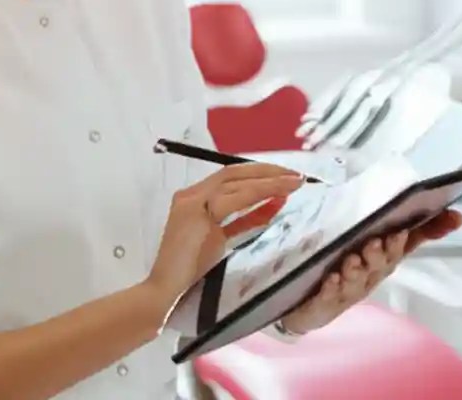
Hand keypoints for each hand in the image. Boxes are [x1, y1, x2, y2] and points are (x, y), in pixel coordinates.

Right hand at [143, 163, 304, 309]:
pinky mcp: (198, 213)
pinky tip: (279, 193)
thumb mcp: (223, 239)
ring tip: (294, 181)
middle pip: (233, 173)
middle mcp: (191, 194)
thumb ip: (244, 221)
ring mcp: (193, 202)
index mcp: (194, 198)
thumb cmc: (191, 270)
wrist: (166, 290)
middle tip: (295, 175)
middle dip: (267, 171)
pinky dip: (260, 193)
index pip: (229, 178)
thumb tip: (274, 205)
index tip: (284, 178)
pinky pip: (236, 198)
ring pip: (236, 181)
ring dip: (269, 179)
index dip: (258, 174)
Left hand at [277, 209, 461, 334]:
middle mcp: (372, 273)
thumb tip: (442, 206)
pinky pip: (331, 294)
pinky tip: (332, 278)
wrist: (312, 303)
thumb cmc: (349, 267)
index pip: (409, 240)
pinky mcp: (328, 299)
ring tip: (352, 259)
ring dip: (357, 269)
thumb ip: (402, 222)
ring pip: (357, 279)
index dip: (430, 228)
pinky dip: (333, 287)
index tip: (442, 220)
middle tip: (377, 241)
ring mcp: (351, 287)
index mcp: (385, 255)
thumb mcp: (373, 239)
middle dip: (383, 252)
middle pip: (383, 263)